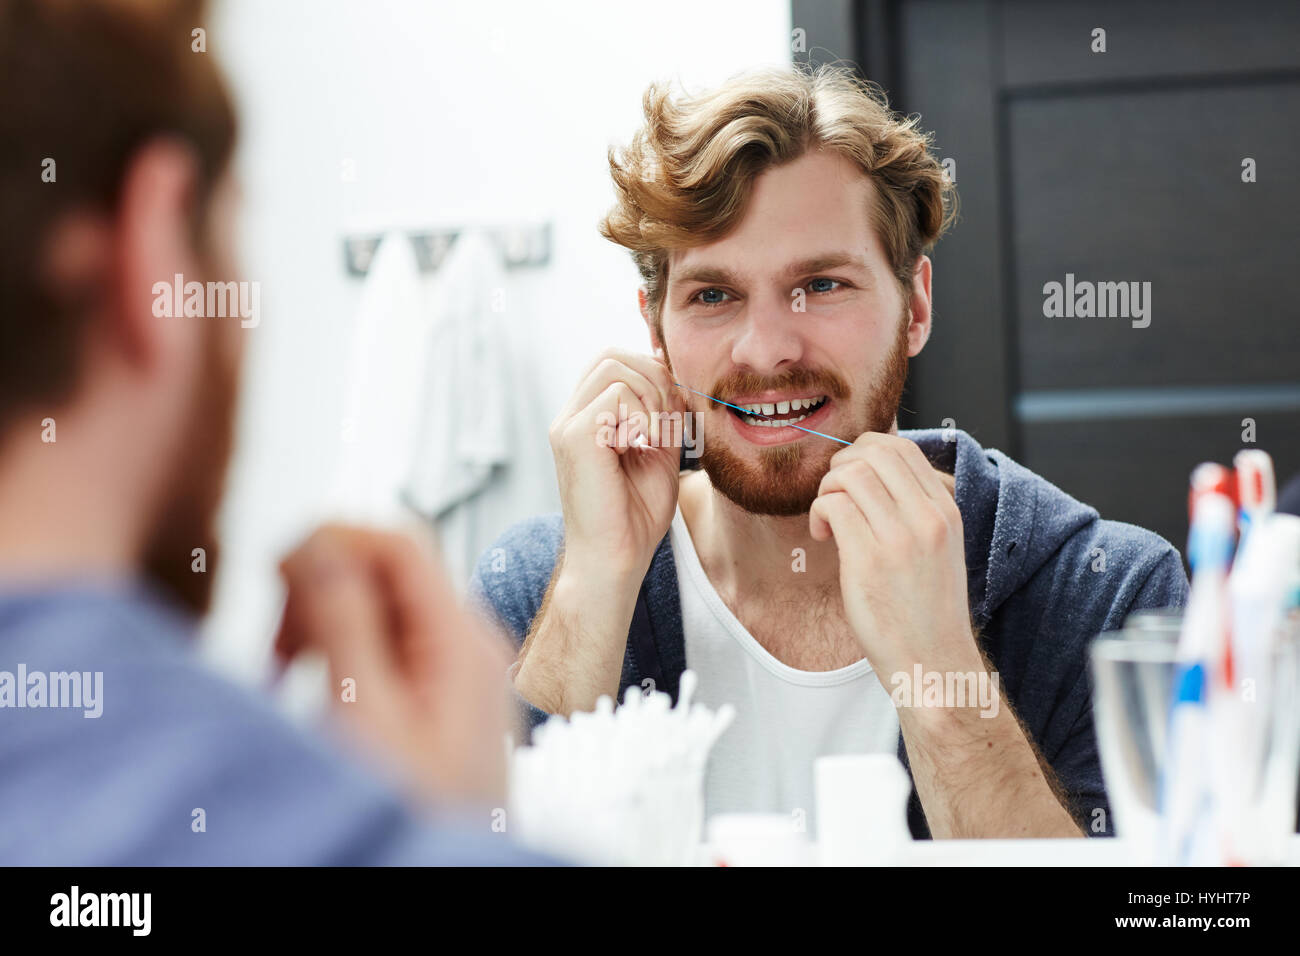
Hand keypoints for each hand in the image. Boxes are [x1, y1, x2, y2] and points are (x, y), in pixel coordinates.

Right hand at [274, 525, 513, 807]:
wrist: (444, 879)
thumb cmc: (415, 813)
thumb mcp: (364, 713)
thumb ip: (342, 620)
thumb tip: (316, 541)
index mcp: (463, 638)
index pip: (399, 540)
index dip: (332, 538)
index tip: (276, 572)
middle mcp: (468, 643)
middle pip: (384, 568)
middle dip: (319, 591)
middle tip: (282, 648)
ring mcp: (455, 668)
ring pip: (377, 605)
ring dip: (322, 625)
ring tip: (291, 675)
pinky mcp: (437, 694)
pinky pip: (383, 645)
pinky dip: (338, 654)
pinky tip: (315, 691)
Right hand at [549, 348, 685, 580]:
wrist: (616, 558)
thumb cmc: (635, 515)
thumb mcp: (659, 451)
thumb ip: (662, 413)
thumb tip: (672, 372)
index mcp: (586, 418)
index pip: (612, 361)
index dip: (650, 370)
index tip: (672, 407)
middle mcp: (570, 417)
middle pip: (611, 355)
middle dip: (653, 376)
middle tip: (666, 420)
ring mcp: (567, 425)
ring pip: (615, 369)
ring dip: (650, 397)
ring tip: (655, 438)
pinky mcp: (574, 437)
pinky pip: (617, 396)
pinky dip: (643, 416)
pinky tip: (644, 446)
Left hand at [809, 433, 978, 680]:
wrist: (933, 662)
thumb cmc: (927, 611)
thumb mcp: (939, 548)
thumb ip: (914, 511)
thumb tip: (872, 477)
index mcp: (945, 510)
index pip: (903, 448)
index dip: (865, 451)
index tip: (852, 478)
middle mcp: (927, 517)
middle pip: (873, 451)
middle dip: (842, 464)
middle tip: (834, 494)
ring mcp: (899, 537)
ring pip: (850, 474)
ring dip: (827, 489)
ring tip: (828, 519)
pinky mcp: (869, 560)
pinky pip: (833, 505)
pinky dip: (819, 512)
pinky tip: (823, 536)